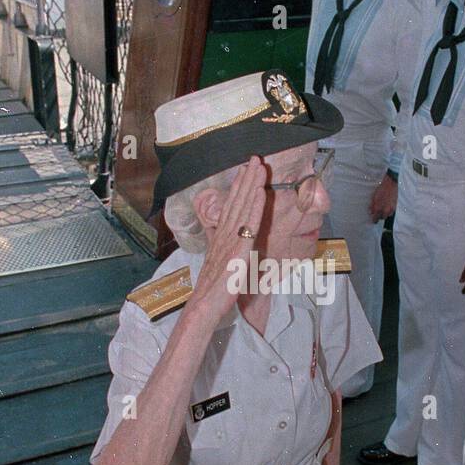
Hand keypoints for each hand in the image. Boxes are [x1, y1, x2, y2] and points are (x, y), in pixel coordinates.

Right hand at [189, 156, 266, 325]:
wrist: (204, 307)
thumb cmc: (213, 291)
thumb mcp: (219, 265)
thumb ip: (225, 251)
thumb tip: (233, 243)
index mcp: (220, 238)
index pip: (231, 208)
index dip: (239, 189)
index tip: (245, 171)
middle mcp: (224, 235)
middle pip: (236, 202)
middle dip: (246, 179)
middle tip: (253, 158)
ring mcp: (230, 241)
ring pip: (242, 207)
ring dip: (251, 185)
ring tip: (258, 166)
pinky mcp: (238, 250)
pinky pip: (248, 224)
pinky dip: (254, 206)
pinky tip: (260, 191)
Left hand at [369, 173, 397, 221]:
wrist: (391, 184)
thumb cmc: (381, 190)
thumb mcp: (374, 197)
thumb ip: (372, 206)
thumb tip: (370, 212)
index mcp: (378, 208)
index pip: (375, 219)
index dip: (374, 220)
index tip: (374, 220)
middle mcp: (385, 210)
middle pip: (382, 218)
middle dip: (380, 216)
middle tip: (378, 212)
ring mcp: (391, 209)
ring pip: (387, 215)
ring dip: (385, 213)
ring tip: (383, 208)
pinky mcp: (395, 207)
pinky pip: (391, 212)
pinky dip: (389, 211)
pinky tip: (388, 206)